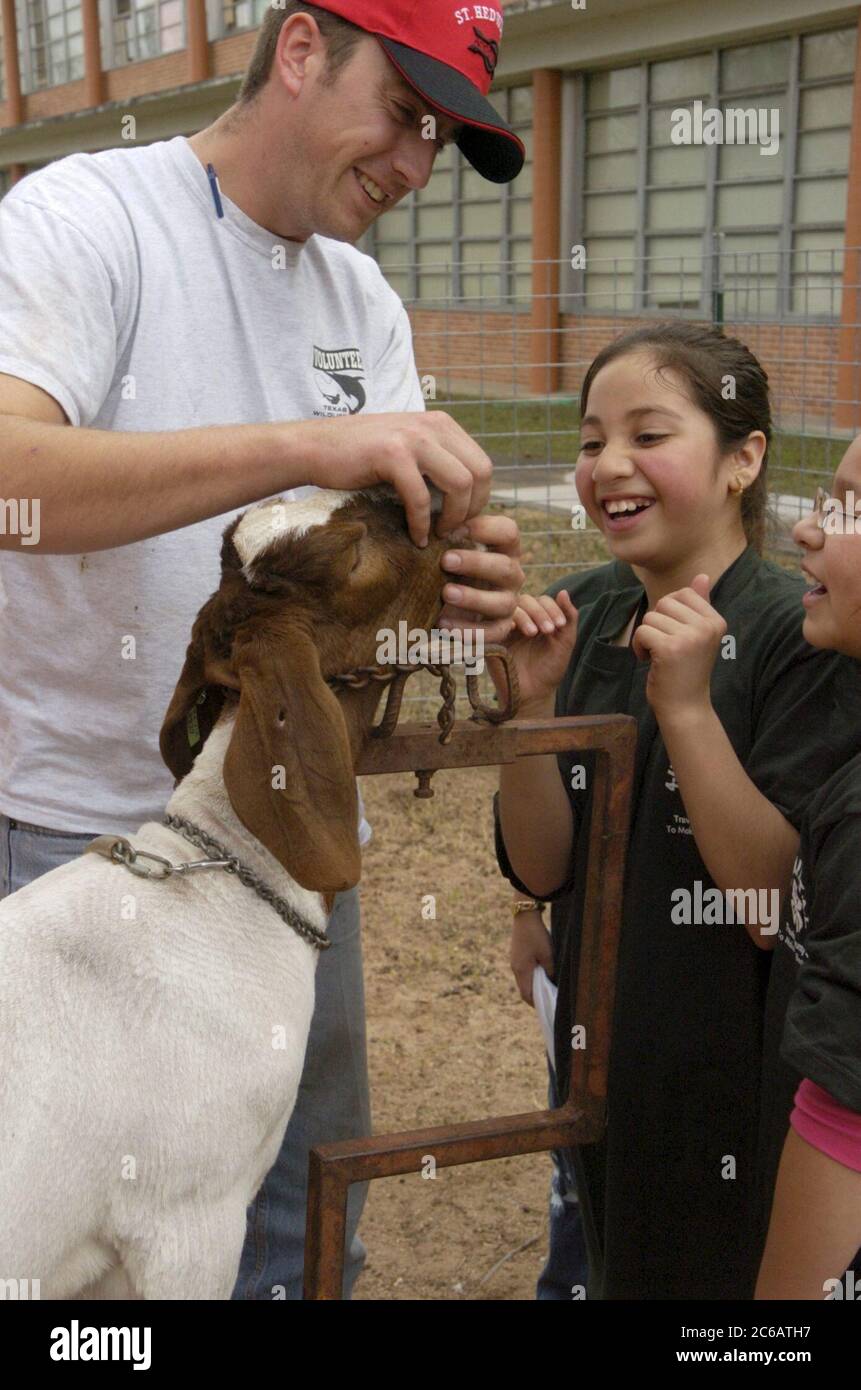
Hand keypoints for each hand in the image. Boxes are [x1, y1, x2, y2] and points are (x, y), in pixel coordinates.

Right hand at [301, 411, 492, 546]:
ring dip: (452, 517)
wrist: (314, 447)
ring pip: (460, 484)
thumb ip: (436, 462)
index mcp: (441, 424)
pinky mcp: (392, 455)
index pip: (483, 464)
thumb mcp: (408, 450)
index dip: (480, 498)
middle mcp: (432, 426)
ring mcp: (413, 437)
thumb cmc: (360, 457)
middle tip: (452, 530)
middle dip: (472, 509)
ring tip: (438, 534)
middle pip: (480, 473)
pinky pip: (421, 498)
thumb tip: (467, 497)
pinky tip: (416, 537)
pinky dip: (421, 523)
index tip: (460, 520)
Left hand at [437, 514, 524, 643]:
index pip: (509, 531)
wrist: (458, 605)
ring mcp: (509, 602)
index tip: (453, 530)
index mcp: (505, 550)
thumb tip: (426, 523)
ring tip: (445, 594)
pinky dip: (469, 631)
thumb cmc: (455, 567)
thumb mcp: (454, 548)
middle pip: (505, 567)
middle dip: (475, 563)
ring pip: (502, 602)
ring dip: (473, 598)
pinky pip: (493, 633)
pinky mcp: (501, 628)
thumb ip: (448, 535)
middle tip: (445, 561)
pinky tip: (443, 624)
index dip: (484, 528)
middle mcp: (513, 575)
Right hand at [486, 588, 578, 710]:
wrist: (532, 694)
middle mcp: (519, 619)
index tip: (560, 626)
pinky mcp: (489, 636)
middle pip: (524, 599)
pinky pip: (492, 620)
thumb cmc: (549, 669)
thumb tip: (563, 591)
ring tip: (534, 633)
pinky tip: (513, 631)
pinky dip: (504, 621)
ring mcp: (503, 626)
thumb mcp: (565, 642)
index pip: (541, 599)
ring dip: (524, 616)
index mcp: (537, 618)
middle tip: (549, 630)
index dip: (551, 608)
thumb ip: (569, 618)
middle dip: (539, 612)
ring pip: (509, 607)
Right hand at [510, 912, 553, 1005]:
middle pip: (524, 988)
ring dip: (533, 985)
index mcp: (521, 970)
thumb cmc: (537, 935)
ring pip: (523, 979)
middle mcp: (515, 968)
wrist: (524, 915)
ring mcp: (514, 960)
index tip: (546, 1008)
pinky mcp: (516, 954)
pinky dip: (531, 976)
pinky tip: (541, 972)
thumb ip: (550, 971)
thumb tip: (552, 983)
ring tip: (547, 987)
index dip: (535, 1004)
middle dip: (535, 996)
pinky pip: (523, 970)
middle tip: (548, 999)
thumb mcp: (548, 954)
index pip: (526, 995)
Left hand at [631, 574, 725, 722]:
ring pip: (651, 617)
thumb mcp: (697, 636)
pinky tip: (649, 661)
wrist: (686, 708)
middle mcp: (707, 627)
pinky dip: (639, 646)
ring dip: (647, 637)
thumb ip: (699, 606)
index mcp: (716, 621)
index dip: (670, 613)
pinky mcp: (670, 648)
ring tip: (659, 656)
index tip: (676, 636)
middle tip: (665, 647)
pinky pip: (642, 631)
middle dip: (657, 624)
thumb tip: (702, 576)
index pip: (683, 593)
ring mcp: (690, 637)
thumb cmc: (687, 671)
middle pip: (665, 602)